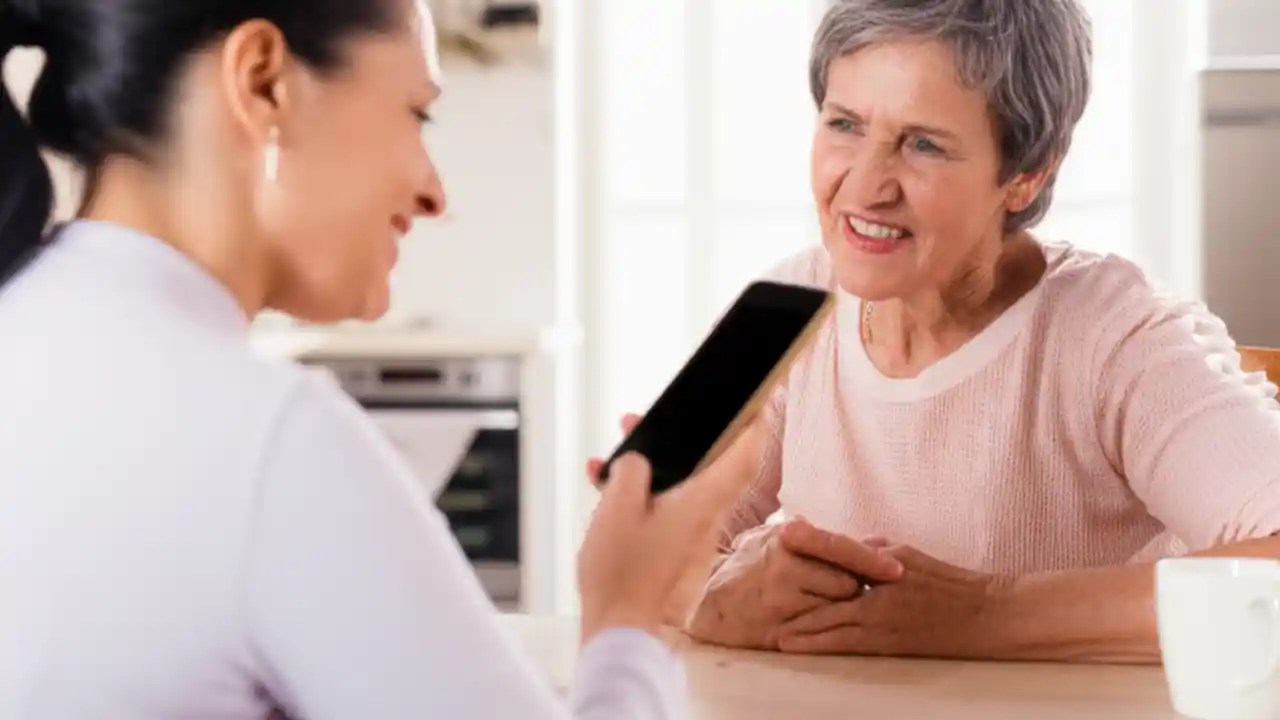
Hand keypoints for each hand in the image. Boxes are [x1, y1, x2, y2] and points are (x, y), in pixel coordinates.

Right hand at [576, 420, 764, 644]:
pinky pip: (659, 507)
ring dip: (652, 463)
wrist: (618, 624)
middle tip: (653, 419)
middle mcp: (701, 517)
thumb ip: (630, 470)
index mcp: (700, 503)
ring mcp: (686, 534)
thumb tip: (637, 460)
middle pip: (705, 465)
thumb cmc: (621, 569)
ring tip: (619, 446)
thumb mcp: (617, 506)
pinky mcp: (668, 548)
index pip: (742, 458)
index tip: (755, 405)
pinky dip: (638, 491)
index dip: (753, 428)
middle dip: (680, 437)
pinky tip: (603, 482)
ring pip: (677, 485)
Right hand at [684, 518, 904, 648]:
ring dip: (839, 610)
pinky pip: (819, 632)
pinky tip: (820, 625)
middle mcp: (785, 569)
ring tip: (824, 604)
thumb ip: (799, 532)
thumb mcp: (765, 538)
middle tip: (849, 590)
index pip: (838, 547)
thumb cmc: (743, 567)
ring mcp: (781, 601)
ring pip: (836, 609)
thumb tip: (827, 527)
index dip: (871, 559)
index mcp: (785, 540)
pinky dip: (825, 629)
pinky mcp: (779, 630)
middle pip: (845, 583)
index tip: (897, 569)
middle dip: (852, 588)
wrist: (705, 604)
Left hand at [773, 538, 1011, 657]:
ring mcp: (887, 628)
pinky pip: (857, 649)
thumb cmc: (948, 581)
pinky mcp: (896, 647)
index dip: (806, 578)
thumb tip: (844, 550)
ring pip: (838, 636)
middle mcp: (880, 604)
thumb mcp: (908, 554)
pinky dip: (834, 649)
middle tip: (769, 624)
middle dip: (799, 620)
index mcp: (882, 576)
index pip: (836, 577)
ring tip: (782, 643)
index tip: (779, 575)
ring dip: (809, 640)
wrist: (984, 614)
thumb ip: (873, 552)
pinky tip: (818, 652)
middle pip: (829, 612)